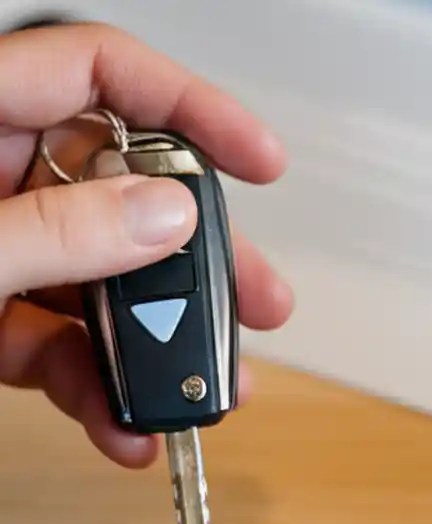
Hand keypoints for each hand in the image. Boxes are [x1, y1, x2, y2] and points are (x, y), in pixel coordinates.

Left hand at [0, 23, 292, 467]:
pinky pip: (53, 342)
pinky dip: (94, 389)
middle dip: (195, 259)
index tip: (261, 163)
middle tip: (258, 299)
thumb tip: (165, 219)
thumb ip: (53, 233)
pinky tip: (123, 427)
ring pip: (99, 280)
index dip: (190, 105)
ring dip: (157, 344)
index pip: (97, 71)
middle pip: (121, 190)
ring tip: (201, 395)